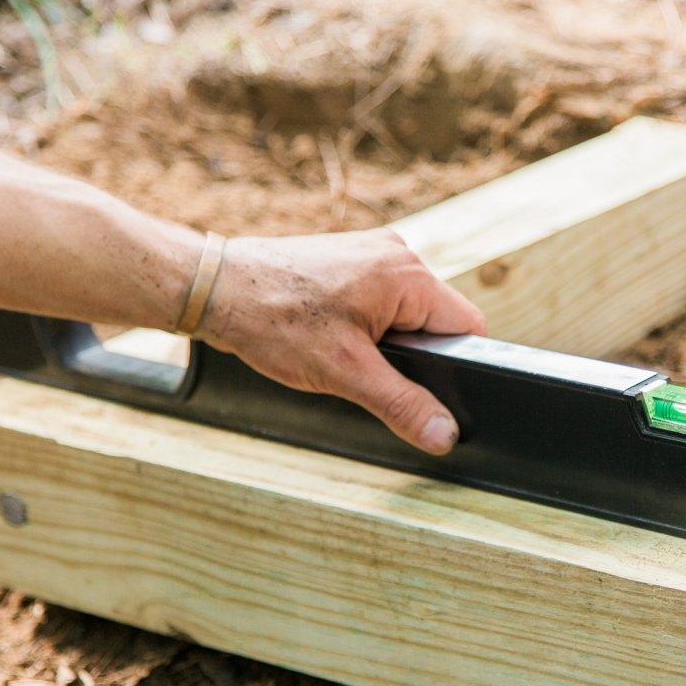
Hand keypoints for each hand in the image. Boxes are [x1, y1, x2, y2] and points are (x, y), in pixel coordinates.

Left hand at [200, 228, 486, 454]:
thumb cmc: (274, 320)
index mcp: (408, 275)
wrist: (217, 288)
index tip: (425, 388)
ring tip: (343, 350)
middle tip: (367, 370)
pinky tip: (332, 333)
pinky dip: (367, 322)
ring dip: (387, 339)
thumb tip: (445, 434)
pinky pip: (382, 297)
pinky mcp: (351, 257)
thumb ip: (402, 404)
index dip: (454, 365)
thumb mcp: (345, 374)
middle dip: (413, 353)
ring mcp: (373, 251)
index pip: (467, 326)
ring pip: (408, 310)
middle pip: (438, 319)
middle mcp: (397, 253)